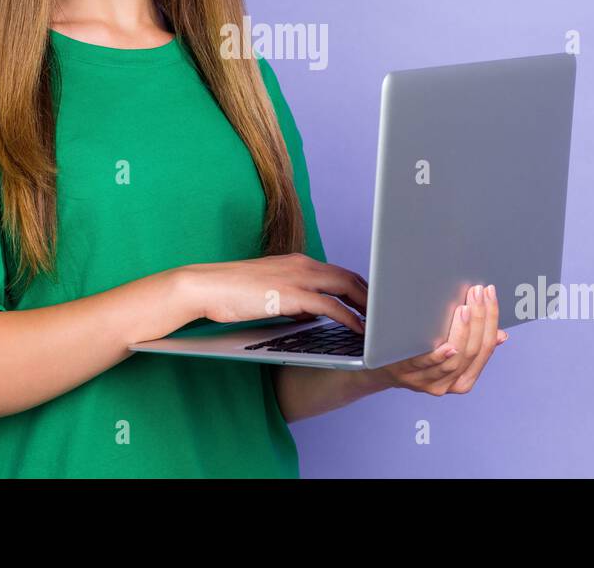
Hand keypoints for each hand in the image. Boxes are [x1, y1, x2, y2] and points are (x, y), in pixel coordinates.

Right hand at [179, 253, 366, 332]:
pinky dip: (350, 317)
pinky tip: (360, 330)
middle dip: (372, 295)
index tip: (374, 300)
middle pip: (351, 276)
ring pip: (347, 287)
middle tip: (388, 312)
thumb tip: (308, 314)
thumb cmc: (231, 292)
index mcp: (297, 262)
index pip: (339, 272)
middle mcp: (302, 265)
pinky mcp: (292, 294)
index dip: (361, 286)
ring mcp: (298, 277)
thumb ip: (291, 300)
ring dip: (368, 305)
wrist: (205, 286)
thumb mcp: (268, 293)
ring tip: (382, 322)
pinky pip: (331, 306)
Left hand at [373, 284, 506, 395]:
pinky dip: (441, 355)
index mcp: (464, 378)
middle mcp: (450, 383)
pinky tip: (449, 344)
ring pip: (454, 360)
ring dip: (463, 332)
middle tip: (478, 293)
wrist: (381, 367)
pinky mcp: (409, 375)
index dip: (491, 320)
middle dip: (479, 320)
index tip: (490, 295)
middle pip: (472, 351)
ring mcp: (429, 381)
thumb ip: (471, 342)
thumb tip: (500, 335)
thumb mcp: (447, 349)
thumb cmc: (419, 353)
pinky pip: (428, 366)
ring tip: (466, 307)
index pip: (485, 348)